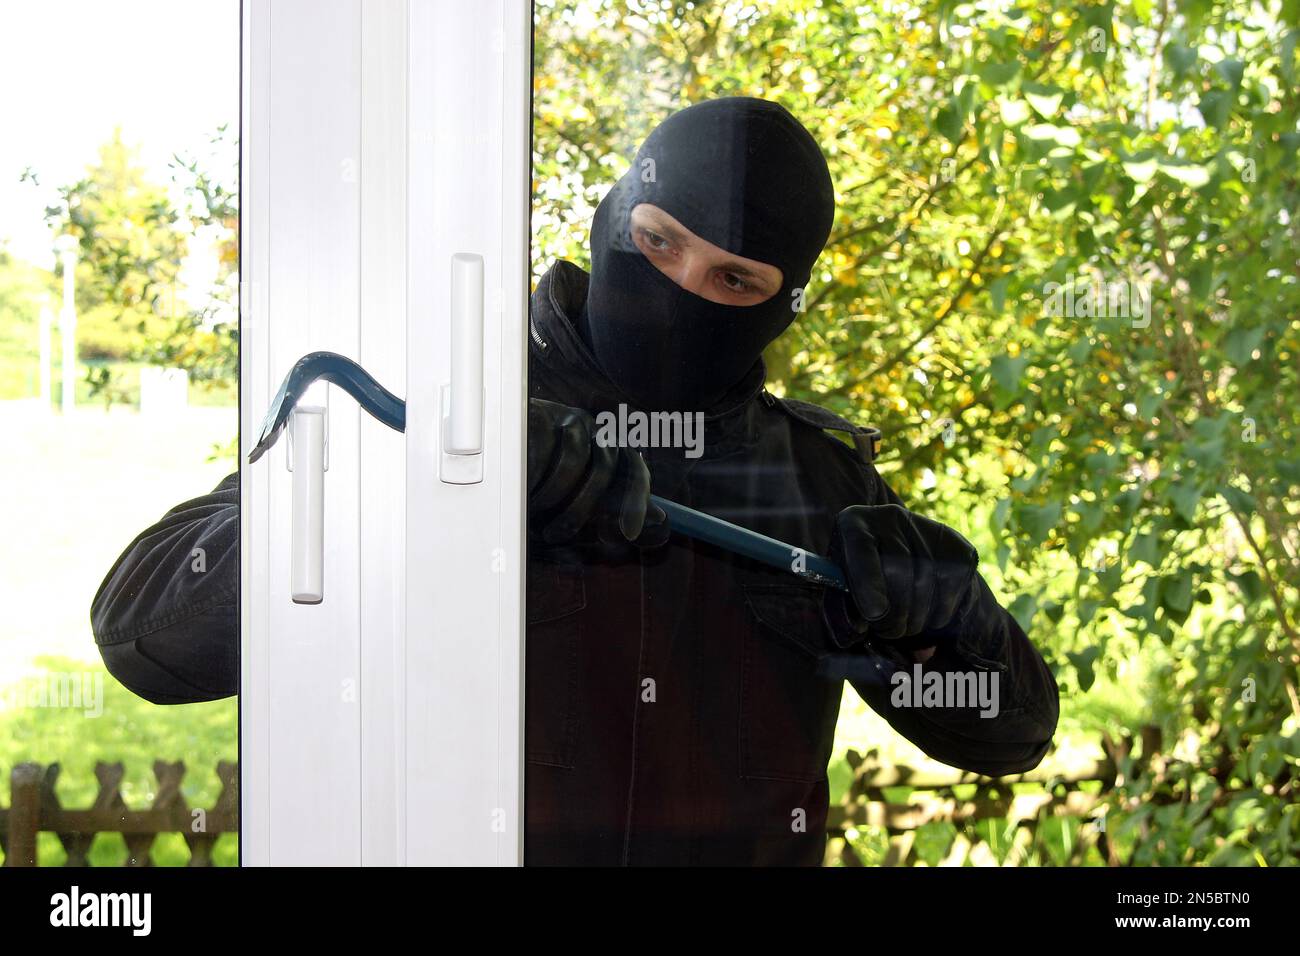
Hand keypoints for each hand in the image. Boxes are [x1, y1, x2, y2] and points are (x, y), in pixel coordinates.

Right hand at [528, 398, 668, 546]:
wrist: (507, 441)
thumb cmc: (549, 475)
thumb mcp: (583, 494)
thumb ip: (618, 505)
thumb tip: (662, 521)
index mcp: (613, 447)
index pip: (636, 470)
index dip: (636, 501)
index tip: (630, 532)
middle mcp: (598, 429)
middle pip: (604, 469)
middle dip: (580, 509)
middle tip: (556, 535)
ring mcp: (570, 419)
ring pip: (573, 461)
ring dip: (553, 495)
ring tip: (534, 511)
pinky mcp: (543, 415)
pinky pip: (544, 451)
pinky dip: (534, 477)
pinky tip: (523, 490)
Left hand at [824, 504, 978, 650]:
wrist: (903, 551)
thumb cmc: (863, 575)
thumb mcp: (846, 582)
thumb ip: (847, 601)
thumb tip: (867, 623)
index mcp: (854, 523)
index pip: (861, 548)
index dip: (867, 582)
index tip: (875, 614)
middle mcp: (891, 517)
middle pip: (897, 570)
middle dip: (893, 613)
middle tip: (888, 631)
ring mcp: (928, 529)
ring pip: (925, 584)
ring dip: (914, 619)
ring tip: (903, 628)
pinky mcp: (959, 548)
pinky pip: (949, 592)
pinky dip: (936, 616)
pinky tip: (925, 617)